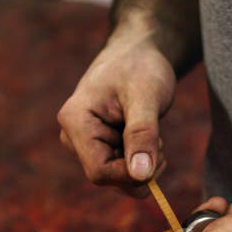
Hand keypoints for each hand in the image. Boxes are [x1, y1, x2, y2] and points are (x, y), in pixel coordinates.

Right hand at [57, 30, 175, 195]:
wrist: (138, 52)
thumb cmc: (140, 67)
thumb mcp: (147, 96)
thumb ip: (142, 134)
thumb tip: (140, 175)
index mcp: (75, 121)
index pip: (99, 172)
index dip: (132, 173)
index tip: (160, 152)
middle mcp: (72, 136)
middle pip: (107, 178)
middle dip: (139, 167)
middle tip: (160, 139)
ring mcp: (83, 144)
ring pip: (116, 178)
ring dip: (142, 164)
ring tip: (151, 132)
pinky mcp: (96, 148)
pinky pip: (119, 172)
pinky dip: (140, 162)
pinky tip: (146, 139)